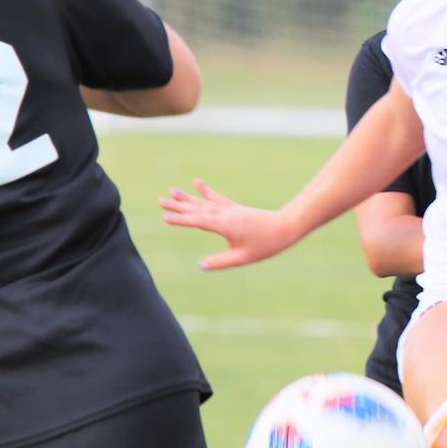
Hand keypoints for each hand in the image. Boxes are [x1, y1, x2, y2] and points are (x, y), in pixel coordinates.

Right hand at [160, 179, 296, 269]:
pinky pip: (217, 198)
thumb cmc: (266, 244)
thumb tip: (200, 265)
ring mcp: (230, 209)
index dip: (181, 220)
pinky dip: (206, 191)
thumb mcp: (243, 257)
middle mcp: (225, 213)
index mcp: (225, 225)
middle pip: (197, 208)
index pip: (197, 221)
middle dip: (178, 205)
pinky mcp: (235, 208)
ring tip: (172, 190)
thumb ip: (221, 262)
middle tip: (160, 200)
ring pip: (204, 202)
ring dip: (187, 197)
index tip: (164, 217)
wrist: (286, 226)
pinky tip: (197, 182)